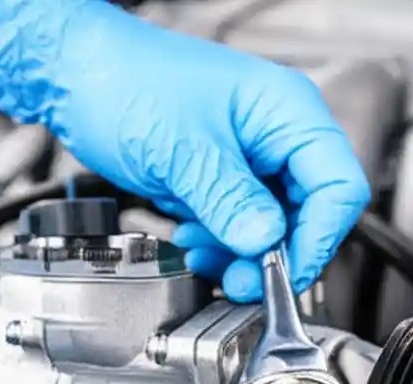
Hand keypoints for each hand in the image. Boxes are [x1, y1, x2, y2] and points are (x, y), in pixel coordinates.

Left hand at [0, 0, 370, 301]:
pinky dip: (219, 240)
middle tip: (241, 281)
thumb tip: (267, 244)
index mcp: (287, 112)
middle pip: (307, 213)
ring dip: (241, 252)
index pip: (338, 188)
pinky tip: (193, 240)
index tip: (286, 275)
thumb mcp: (183, 152)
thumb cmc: (124, 81)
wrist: (73, 73)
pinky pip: (238, 220)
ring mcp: (250, 155)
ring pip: (270, 225)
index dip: (318, 240)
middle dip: (273, 254)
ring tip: (203, 255)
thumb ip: (231, 202)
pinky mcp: (221, 174)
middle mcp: (277, 133)